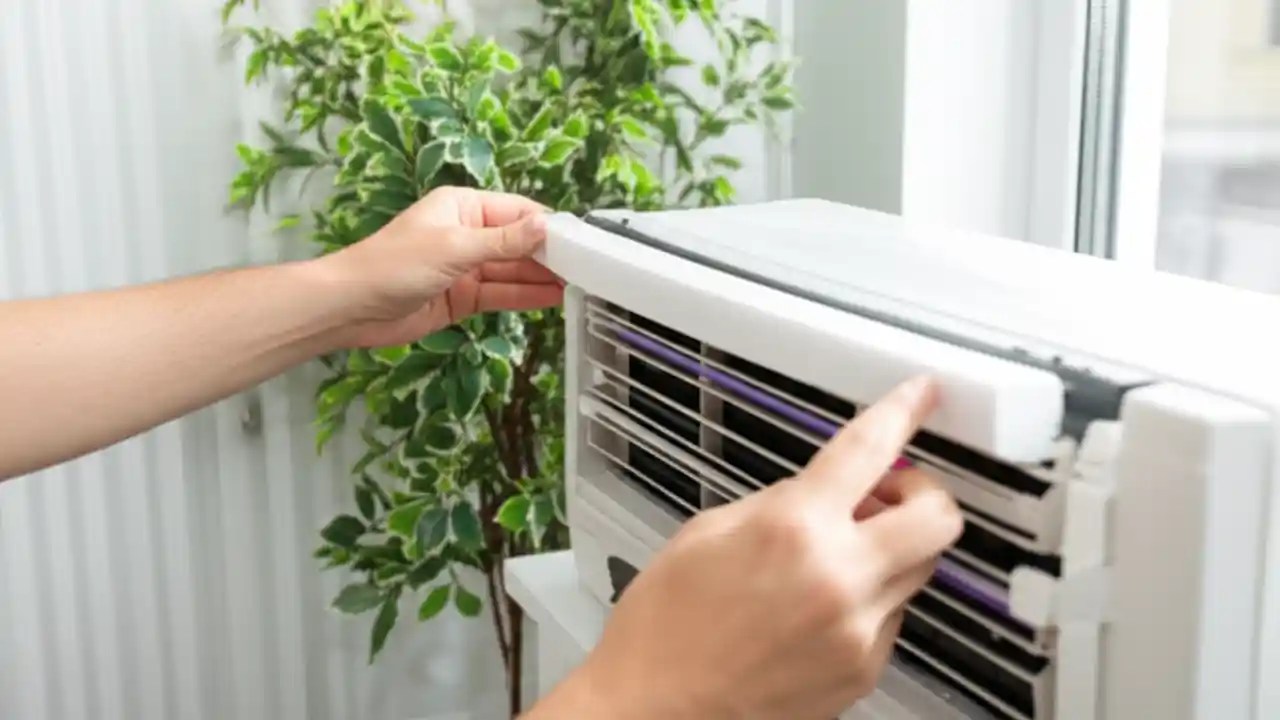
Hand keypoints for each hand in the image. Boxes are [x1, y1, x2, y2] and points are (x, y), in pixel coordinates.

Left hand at [317, 187, 562, 347]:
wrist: (351, 307)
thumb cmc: (394, 264)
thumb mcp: (453, 248)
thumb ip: (503, 241)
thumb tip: (545, 224)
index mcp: (464, 207)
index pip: (518, 211)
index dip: (549, 225)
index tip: (582, 240)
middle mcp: (468, 233)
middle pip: (520, 242)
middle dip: (550, 254)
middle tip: (589, 267)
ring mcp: (467, 267)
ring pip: (514, 270)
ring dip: (542, 278)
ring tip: (581, 285)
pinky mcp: (464, 297)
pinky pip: (502, 293)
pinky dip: (526, 296)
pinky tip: (554, 298)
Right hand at [533, 377, 962, 719]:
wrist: (656, 711)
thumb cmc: (665, 629)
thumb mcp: (705, 533)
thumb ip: (777, 502)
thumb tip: (822, 490)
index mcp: (792, 528)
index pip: (869, 449)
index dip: (904, 411)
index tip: (921, 396)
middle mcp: (839, 577)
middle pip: (937, 517)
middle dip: (924, 492)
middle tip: (890, 491)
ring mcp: (858, 630)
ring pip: (919, 568)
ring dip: (893, 547)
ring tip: (839, 555)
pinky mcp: (863, 670)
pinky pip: (893, 616)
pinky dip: (871, 598)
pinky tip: (821, 606)